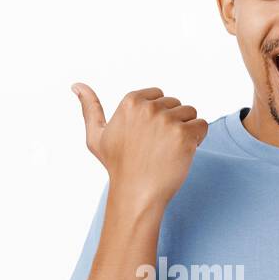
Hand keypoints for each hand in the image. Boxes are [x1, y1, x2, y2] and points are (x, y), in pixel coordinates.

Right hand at [71, 83, 208, 206]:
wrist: (136, 194)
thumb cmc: (118, 166)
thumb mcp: (96, 136)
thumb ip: (89, 108)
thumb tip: (76, 85)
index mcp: (131, 101)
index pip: (159, 96)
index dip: (158, 116)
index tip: (147, 137)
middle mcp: (148, 108)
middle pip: (176, 104)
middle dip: (172, 123)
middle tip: (158, 148)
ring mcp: (167, 122)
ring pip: (190, 114)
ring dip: (185, 131)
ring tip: (169, 151)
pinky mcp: (184, 136)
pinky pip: (202, 127)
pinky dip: (198, 140)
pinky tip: (183, 154)